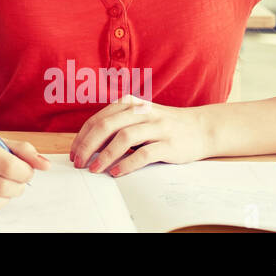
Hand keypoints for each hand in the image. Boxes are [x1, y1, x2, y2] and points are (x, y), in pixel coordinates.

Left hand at [69, 95, 211, 176]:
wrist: (201, 128)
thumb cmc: (164, 126)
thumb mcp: (139, 118)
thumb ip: (117, 126)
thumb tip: (88, 146)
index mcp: (129, 104)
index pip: (98, 119)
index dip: (82, 137)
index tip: (73, 153)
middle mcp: (142, 111)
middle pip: (106, 126)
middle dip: (87, 146)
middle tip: (78, 162)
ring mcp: (156, 126)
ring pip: (124, 138)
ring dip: (105, 156)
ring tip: (94, 169)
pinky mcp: (169, 143)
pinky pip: (144, 153)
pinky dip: (127, 163)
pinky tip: (116, 172)